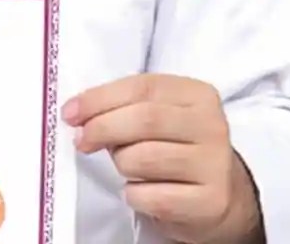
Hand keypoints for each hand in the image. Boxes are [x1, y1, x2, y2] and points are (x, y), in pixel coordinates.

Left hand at [63, 74, 261, 243]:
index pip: (142, 87)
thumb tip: (76, 113)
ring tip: (126, 167)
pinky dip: (134, 195)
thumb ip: (123, 107)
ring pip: (144, 158)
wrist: (219, 196)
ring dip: (121, 164)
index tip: (70, 113)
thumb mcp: (157, 117)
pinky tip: (140, 191)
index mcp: (197, 95)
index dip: (99, 99)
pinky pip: (152, 196)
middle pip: (144, 119)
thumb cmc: (175, 148)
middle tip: (81, 141)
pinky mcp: (210, 201)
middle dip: (102, 128)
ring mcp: (214, 164)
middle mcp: (211, 125)